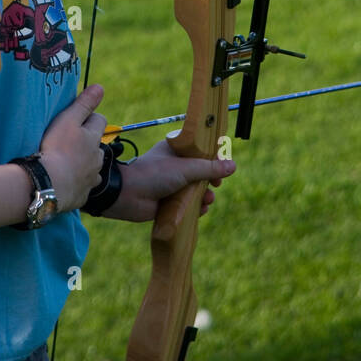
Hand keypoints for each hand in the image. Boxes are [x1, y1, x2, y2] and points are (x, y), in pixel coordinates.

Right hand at [39, 84, 107, 212]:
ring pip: (92, 169)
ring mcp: (90, 179)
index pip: (99, 120)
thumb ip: (84, 104)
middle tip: (68, 144)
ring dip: (84, 166)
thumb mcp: (68, 120)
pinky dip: (76, 184)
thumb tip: (100, 87)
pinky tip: (64, 183)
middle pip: (96, 146)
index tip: (76, 120)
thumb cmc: (55, 149)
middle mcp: (96, 159)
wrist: (48, 185)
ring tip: (66, 165)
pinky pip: (82, 188)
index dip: (89, 118)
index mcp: (93, 138)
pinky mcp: (81, 196)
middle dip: (87, 144)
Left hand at [99, 137, 235, 221]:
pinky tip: (200, 210)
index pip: (201, 151)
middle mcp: (174, 165)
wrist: (127, 195)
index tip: (223, 167)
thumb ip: (210, 168)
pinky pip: (188, 204)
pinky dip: (195, 207)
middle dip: (211, 180)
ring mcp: (171, 184)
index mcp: (176, 150)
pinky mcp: (168, 201)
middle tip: (216, 185)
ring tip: (207, 201)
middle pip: (201, 172)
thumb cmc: (154, 174)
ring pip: (195, 190)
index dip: (214, 159)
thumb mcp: (186, 168)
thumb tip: (233, 166)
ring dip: (205, 196)